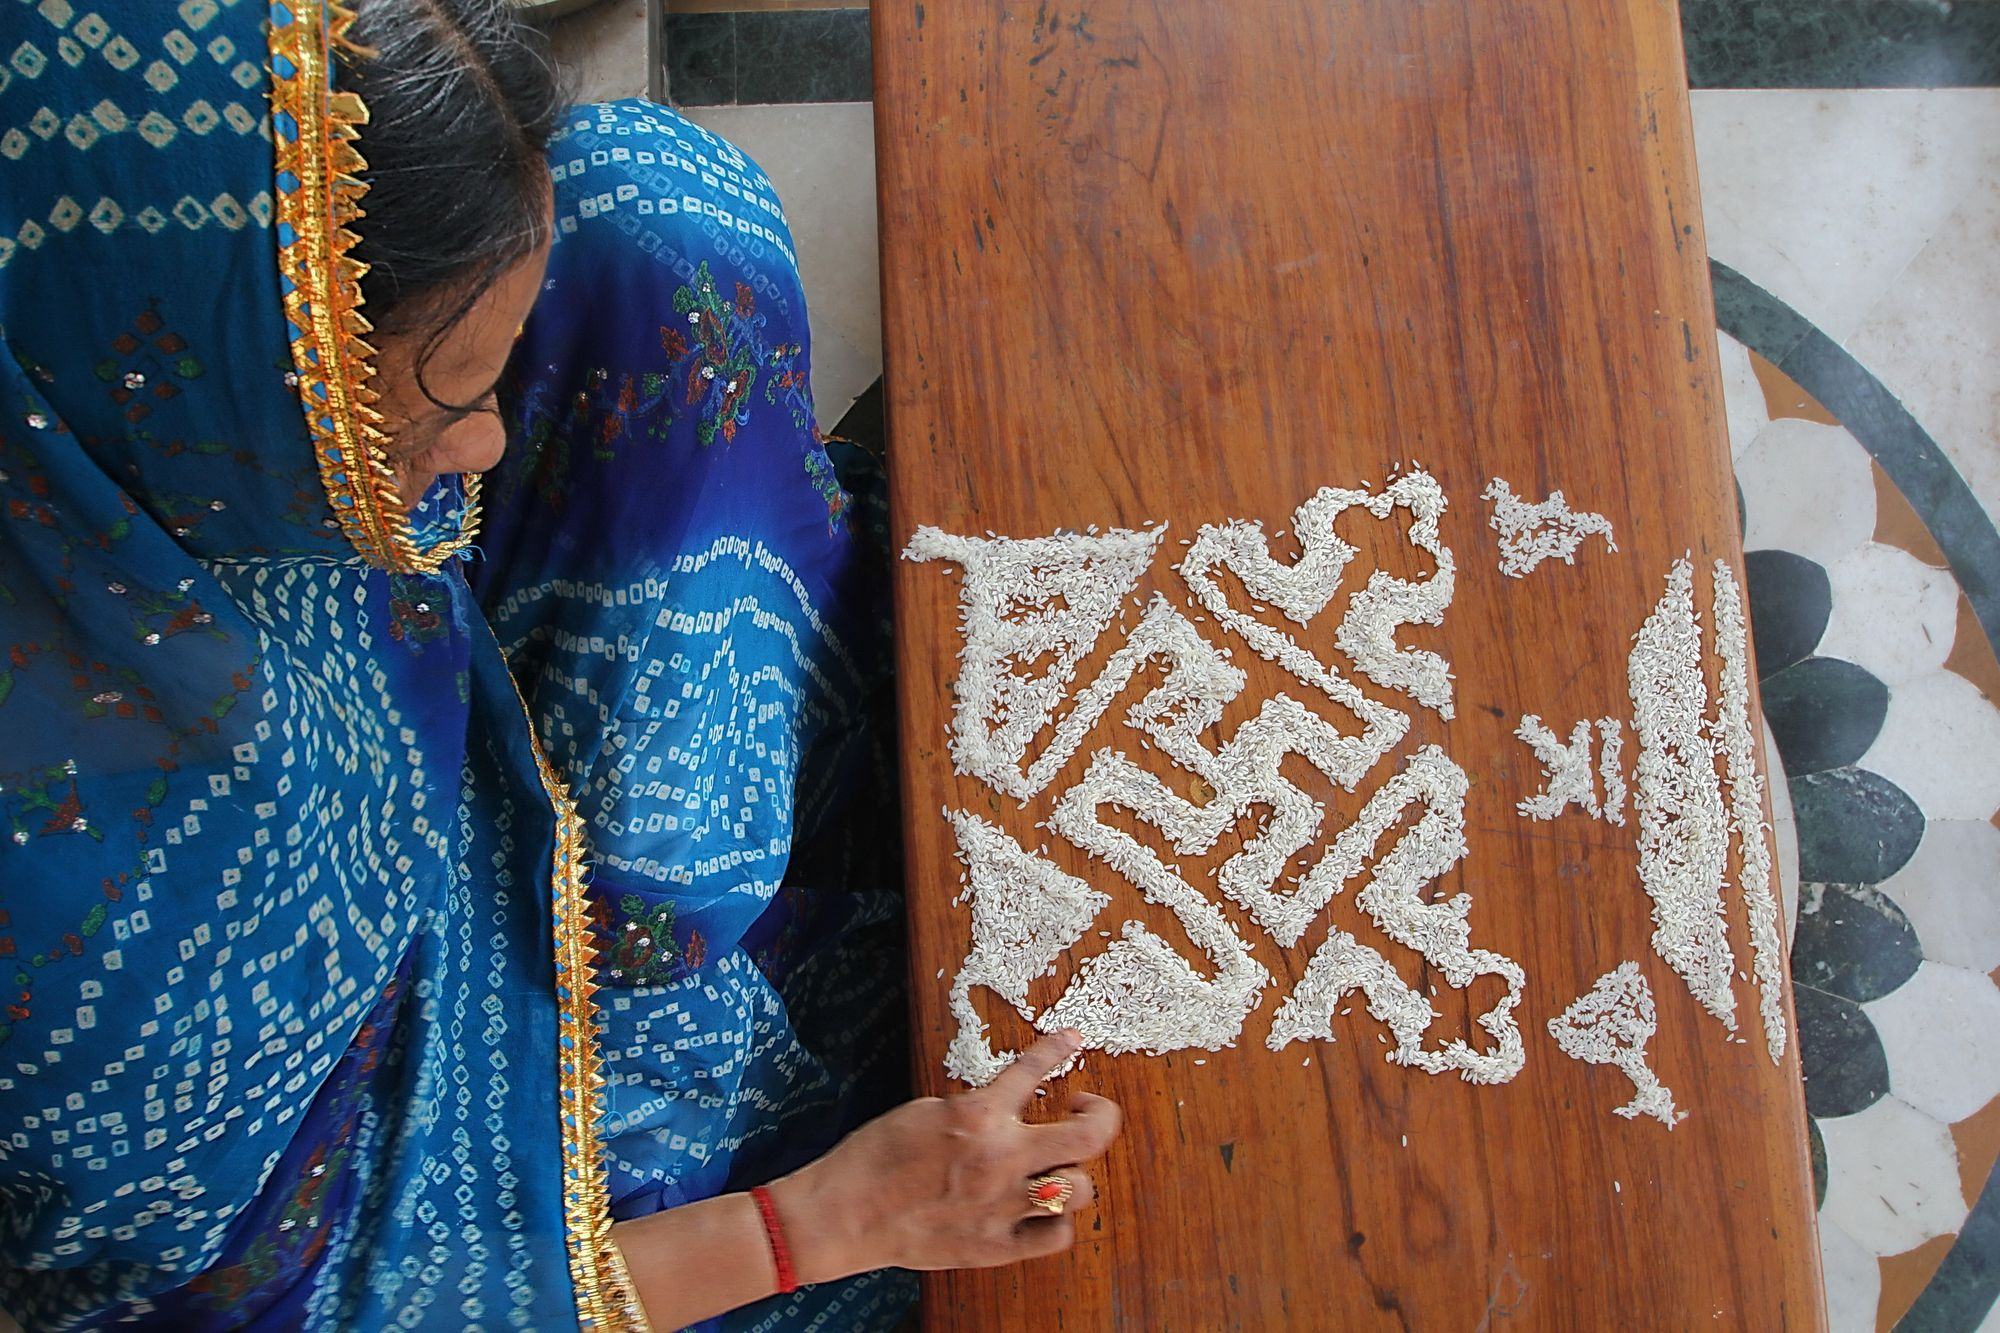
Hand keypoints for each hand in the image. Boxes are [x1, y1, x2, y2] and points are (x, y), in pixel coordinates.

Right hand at [767, 1029, 1122, 1280]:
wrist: (844, 1214)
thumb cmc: (874, 1158)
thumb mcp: (927, 1111)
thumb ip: (976, 1110)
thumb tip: (1007, 1107)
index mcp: (979, 1117)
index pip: (1033, 1069)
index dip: (1058, 1049)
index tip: (1072, 1040)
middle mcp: (1001, 1160)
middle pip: (1089, 1137)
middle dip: (1101, 1115)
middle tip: (1086, 1108)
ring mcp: (1004, 1207)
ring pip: (1080, 1190)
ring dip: (1074, 1172)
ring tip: (1058, 1164)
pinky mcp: (996, 1247)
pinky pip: (1056, 1236)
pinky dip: (1057, 1221)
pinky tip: (1042, 1209)